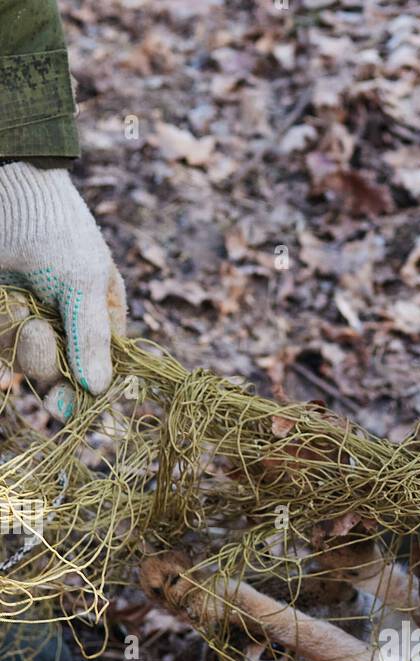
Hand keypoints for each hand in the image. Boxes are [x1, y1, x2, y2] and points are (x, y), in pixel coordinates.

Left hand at [0, 164, 126, 418]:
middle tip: (38, 331)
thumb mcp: (83, 283)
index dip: (84, 391)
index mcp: (101, 317)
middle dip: (46, 361)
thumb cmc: (56, 230)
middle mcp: (68, 325)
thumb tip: (98, 390)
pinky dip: (7, 334)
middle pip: (61, 375)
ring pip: (27, 362)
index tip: (66, 403)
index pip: (100, 370)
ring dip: (23, 348)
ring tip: (22, 315)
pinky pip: (4, 345)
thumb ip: (91, 338)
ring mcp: (32, 321)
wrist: (8, 189)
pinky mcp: (4, 316)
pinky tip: (10, 310)